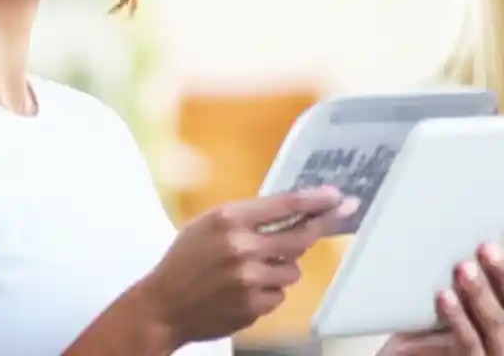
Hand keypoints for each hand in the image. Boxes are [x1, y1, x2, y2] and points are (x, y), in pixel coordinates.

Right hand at [134, 186, 357, 345]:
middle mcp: (241, 248)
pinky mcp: (252, 306)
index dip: (316, 200)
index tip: (336, 196)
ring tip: (255, 268)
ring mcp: (248, 279)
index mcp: (229, 220)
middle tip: (341, 213)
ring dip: (283, 267)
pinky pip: (279, 294)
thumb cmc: (187, 260)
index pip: (285, 205)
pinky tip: (245, 289)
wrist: (162, 306)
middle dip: (325, 224)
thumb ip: (251, 216)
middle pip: (301, 236)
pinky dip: (269, 291)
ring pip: (293, 269)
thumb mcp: (210, 223)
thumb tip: (297, 209)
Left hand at [383, 232, 503, 355]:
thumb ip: (485, 274)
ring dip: (480, 291)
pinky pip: (468, 343)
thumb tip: (478, 226)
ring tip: (463, 268)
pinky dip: (457, 317)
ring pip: (497, 322)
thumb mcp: (475, 298)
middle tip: (485, 247)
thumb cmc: (449, 323)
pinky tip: (444, 296)